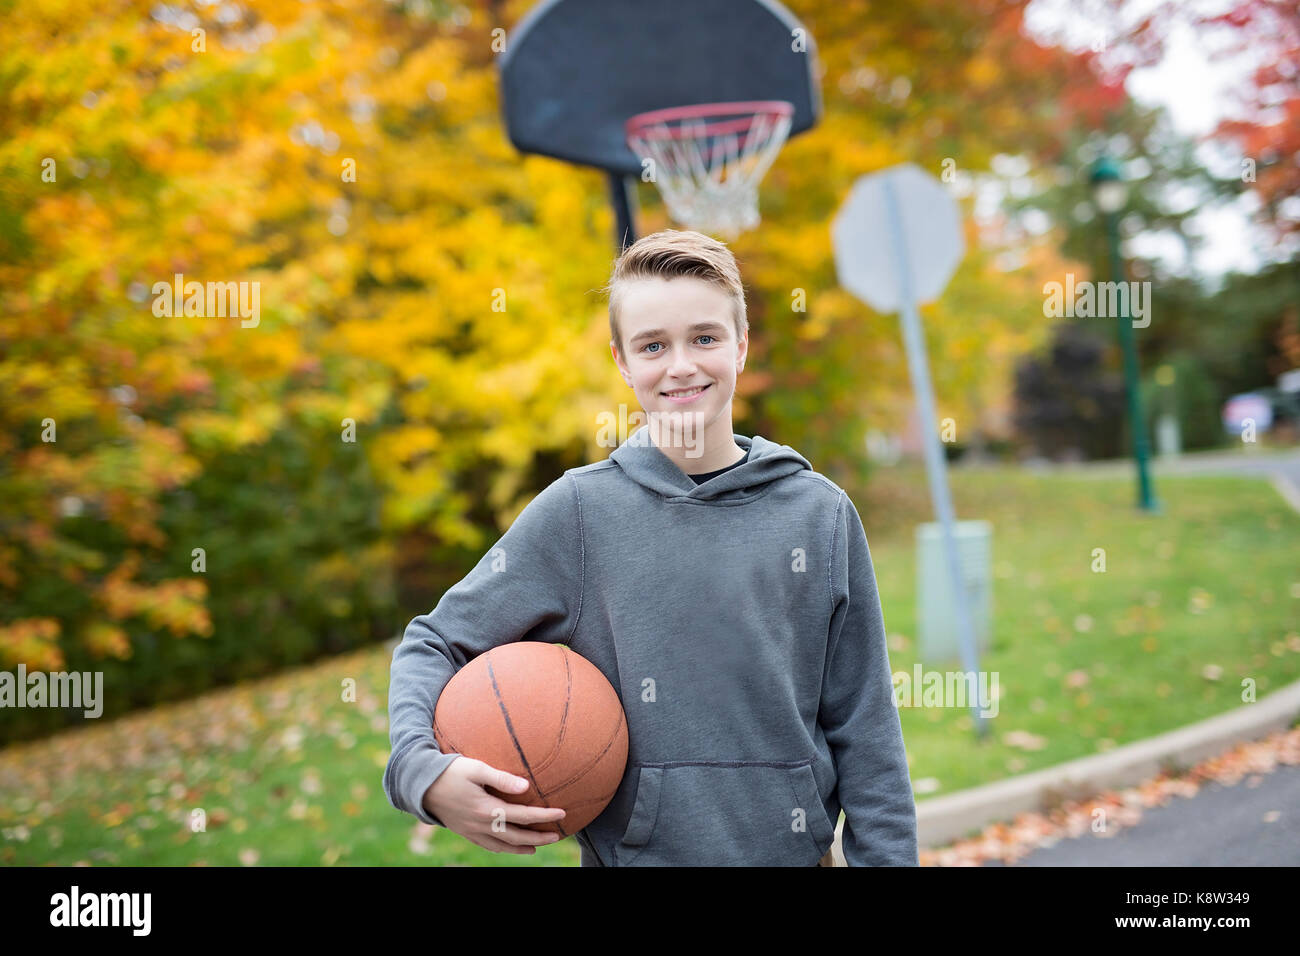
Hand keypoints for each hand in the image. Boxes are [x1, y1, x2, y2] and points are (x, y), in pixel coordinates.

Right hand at [422, 755, 566, 854]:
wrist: (420, 786)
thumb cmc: (450, 771)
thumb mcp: (476, 768)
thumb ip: (501, 778)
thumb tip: (527, 787)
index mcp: (487, 809)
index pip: (523, 816)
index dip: (544, 816)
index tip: (562, 813)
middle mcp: (481, 825)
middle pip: (516, 837)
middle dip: (538, 838)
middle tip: (557, 836)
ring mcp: (472, 831)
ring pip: (502, 846)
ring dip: (522, 847)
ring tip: (537, 846)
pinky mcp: (465, 832)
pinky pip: (488, 846)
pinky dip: (503, 849)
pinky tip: (509, 846)